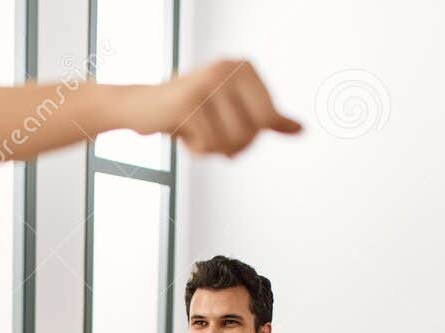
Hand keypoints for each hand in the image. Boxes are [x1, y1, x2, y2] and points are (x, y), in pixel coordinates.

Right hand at [152, 59, 301, 156]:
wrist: (143, 108)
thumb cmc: (190, 111)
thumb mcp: (233, 110)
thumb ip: (267, 118)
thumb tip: (301, 130)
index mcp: (244, 68)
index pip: (269, 118)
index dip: (251, 136)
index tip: (229, 128)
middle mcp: (228, 69)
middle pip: (252, 132)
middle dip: (232, 147)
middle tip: (212, 138)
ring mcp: (208, 83)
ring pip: (231, 142)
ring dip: (213, 150)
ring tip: (197, 135)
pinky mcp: (188, 102)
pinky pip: (208, 145)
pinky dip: (196, 151)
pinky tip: (183, 135)